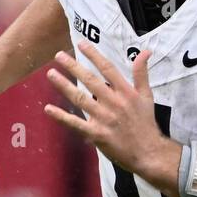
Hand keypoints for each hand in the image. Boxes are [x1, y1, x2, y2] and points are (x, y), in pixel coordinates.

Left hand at [44, 42, 178, 185]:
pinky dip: (61, 117)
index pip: (107, 68)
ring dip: (64, 85)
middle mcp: (113, 103)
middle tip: (59, 55)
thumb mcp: (147, 96)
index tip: (81, 44)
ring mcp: (104, 119)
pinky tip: (48, 108)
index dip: (94, 55)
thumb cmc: (146, 123)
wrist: (148, 152)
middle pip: (90, 80)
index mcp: (126, 92)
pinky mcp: (96, 134)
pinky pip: (75, 124)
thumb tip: (145, 51)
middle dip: (73, 67)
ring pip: (80, 98)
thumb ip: (142, 73)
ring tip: (51, 74)